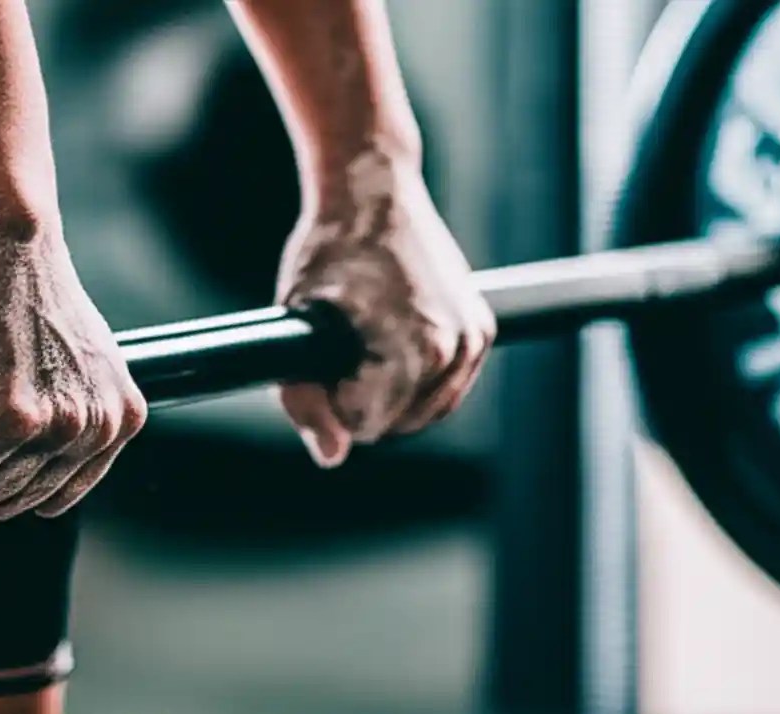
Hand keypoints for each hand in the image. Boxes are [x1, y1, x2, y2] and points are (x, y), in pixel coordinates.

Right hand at [0, 209, 147, 519]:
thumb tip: (44, 451)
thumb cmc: (31, 289)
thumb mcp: (80, 357)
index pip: (64, 491)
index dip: (18, 490)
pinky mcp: (10, 420)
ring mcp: (58, 426)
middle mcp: (98, 426)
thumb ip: (75, 405)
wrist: (9, 242)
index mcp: (120, 416)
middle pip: (24, 497)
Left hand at [276, 151, 495, 467]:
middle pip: (396, 424)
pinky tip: (389, 340)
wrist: (374, 189)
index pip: (364, 424)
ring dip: (388, 391)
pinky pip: (444, 389)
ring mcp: (475, 339)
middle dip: (361, 397)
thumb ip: (304, 398)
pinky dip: (414, 380)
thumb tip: (331, 457)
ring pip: (423, 412)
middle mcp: (457, 347)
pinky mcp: (482, 331)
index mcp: (417, 347)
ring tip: (365, 337)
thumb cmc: (330, 247)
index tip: (320, 353)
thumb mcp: (297, 320)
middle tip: (341, 340)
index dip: (329, 396)